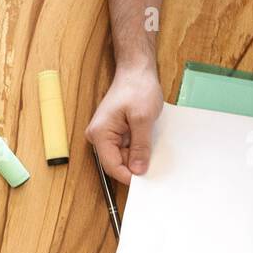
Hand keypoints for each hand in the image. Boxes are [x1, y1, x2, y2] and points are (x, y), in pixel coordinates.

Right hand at [85, 66, 163, 183]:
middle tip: (154, 165)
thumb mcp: (143, 119)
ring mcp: (105, 134)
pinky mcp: (113, 132)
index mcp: (100, 133)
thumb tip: (138, 170)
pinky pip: (124, 148)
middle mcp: (98, 136)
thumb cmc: (137, 88)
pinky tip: (147, 140)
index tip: (145, 182)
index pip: (111, 165)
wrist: (136, 71)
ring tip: (151, 145)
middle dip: (134, 165)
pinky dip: (137, 148)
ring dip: (137, 156)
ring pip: (121, 156)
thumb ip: (140, 147)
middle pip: (115, 162)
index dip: (128, 176)